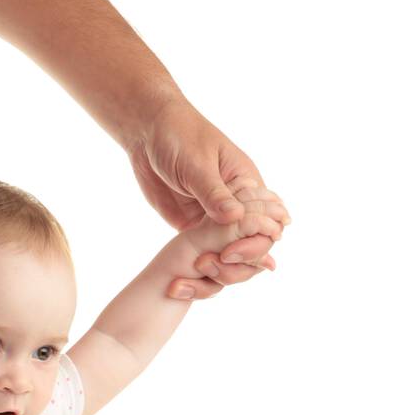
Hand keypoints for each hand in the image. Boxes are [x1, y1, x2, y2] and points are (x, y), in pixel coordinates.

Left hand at [127, 94, 291, 298]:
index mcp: (246, 183)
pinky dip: (204, 269)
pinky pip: (208, 254)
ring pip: (231, 254)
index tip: (233, 250)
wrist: (148, 135)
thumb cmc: (179, 136)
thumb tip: (235, 217)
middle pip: (253, 242)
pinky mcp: (195, 229)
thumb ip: (214, 193)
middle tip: (218, 263)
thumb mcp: (198, 163)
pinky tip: (195, 279)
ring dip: (223, 268)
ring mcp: (215, 219)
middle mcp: (236, 204)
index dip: (258, 240)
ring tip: (202, 271)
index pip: (267, 219)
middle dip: (241, 259)